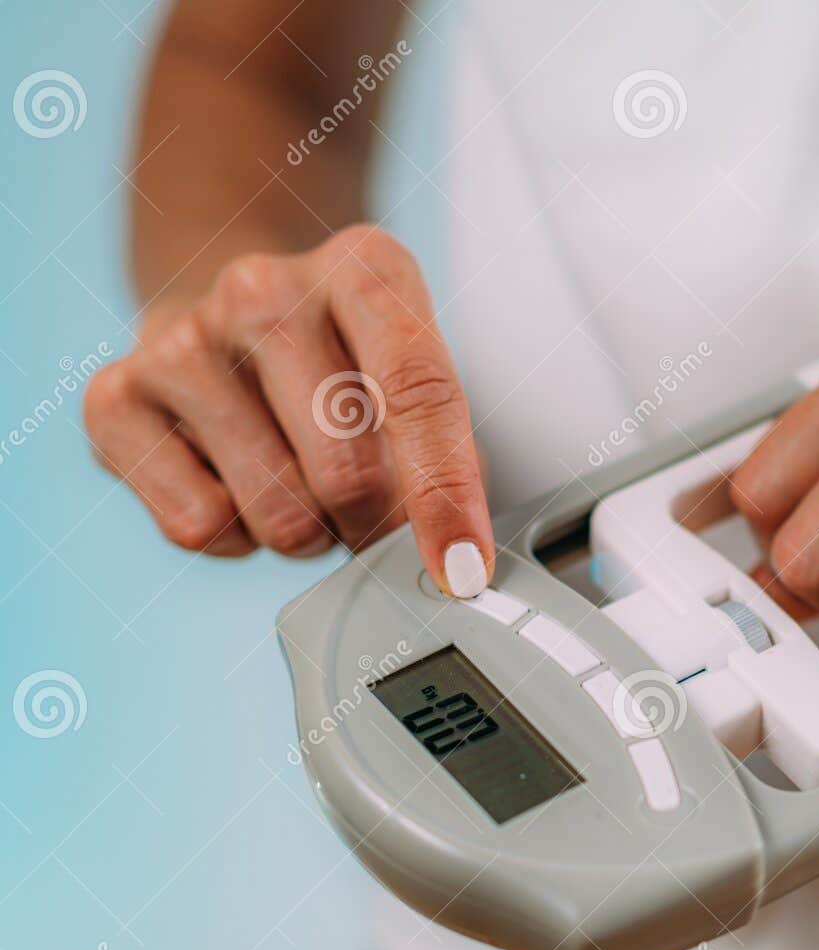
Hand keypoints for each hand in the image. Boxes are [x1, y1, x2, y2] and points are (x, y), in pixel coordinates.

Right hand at [84, 226, 493, 596]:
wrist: (221, 321)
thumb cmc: (341, 366)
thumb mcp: (412, 381)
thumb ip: (448, 455)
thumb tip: (459, 563)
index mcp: (364, 269)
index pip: (420, 390)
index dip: (446, 495)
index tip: (463, 571)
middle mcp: (266, 288)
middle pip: (348, 473)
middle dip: (374, 526)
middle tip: (372, 514)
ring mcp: (183, 337)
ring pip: (277, 512)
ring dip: (308, 533)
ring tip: (301, 485)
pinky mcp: (115, 395)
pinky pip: (200, 526)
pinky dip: (235, 537)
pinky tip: (235, 484)